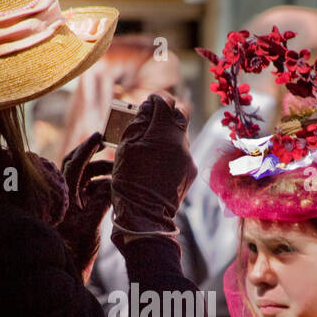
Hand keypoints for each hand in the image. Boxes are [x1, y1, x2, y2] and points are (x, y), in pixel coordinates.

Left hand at [56, 131, 112, 279]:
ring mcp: (70, 201)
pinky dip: (101, 184)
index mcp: (63, 197)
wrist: (69, 271)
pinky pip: (88, 189)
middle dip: (92, 155)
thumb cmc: (76, 252)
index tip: (100, 136)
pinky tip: (115, 185)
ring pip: (84, 177)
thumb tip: (113, 184)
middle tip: (108, 143)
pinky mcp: (77, 209)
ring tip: (118, 171)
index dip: (86, 149)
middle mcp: (64, 196)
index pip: (73, 166)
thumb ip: (100, 203)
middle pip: (76, 165)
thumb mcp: (90, 227)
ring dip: (100, 171)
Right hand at [110, 92, 195, 251]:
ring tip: (150, 145)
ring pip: (180, 136)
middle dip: (166, 113)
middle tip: (152, 118)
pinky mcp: (191, 171)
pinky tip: (157, 163)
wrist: (145, 217)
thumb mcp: (125, 148)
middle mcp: (181, 142)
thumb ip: (138, 122)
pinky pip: (181, 154)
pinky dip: (171, 152)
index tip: (148, 102)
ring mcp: (188, 157)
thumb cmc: (129, 181)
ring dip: (167, 134)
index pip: (165, 103)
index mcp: (164, 132)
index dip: (156, 100)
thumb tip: (148, 106)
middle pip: (179, 115)